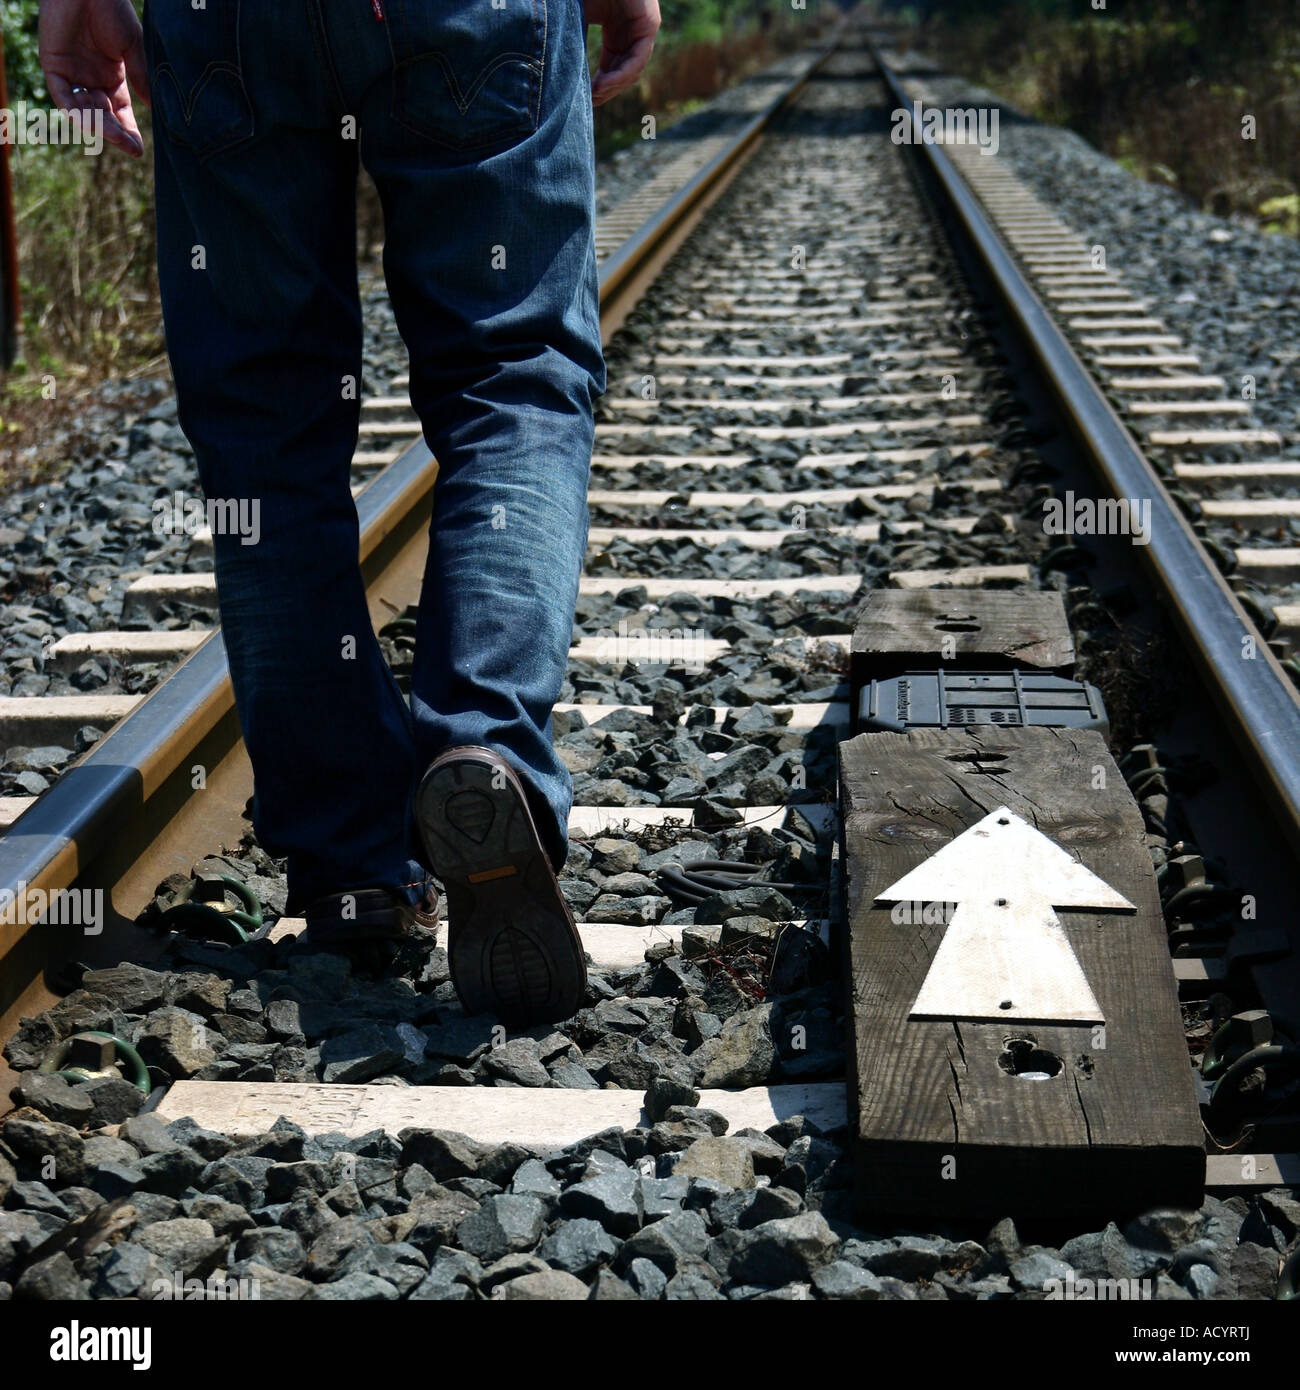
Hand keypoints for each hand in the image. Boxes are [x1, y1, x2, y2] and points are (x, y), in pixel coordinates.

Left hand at [38, 0, 149, 156]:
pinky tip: (91, 124)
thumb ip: (141, 77)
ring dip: (99, 126)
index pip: (120, 112)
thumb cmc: (111, 8)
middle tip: (130, 147)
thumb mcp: (133, 47)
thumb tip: (156, 108)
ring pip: (84, 110)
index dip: (128, 131)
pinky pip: (62, 96)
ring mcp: (72, 73)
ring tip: (115, 135)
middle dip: (116, 133)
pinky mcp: (53, 65)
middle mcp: (91, 79)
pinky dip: (75, 111)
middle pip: (103, 116)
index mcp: (111, 76)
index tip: (139, 150)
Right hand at [584, 0, 659, 105]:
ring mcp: (644, 31)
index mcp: (618, 35)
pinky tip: (604, 84)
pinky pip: (638, 59)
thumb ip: (576, 36)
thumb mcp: (582, 16)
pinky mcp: (650, 25)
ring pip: (632, 71)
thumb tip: (562, 61)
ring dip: (613, 87)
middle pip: (624, 74)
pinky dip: (621, 75)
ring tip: (595, 94)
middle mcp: (634, 36)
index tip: (586, 98)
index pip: (612, 68)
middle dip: (607, 90)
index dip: (600, 85)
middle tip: (590, 101)